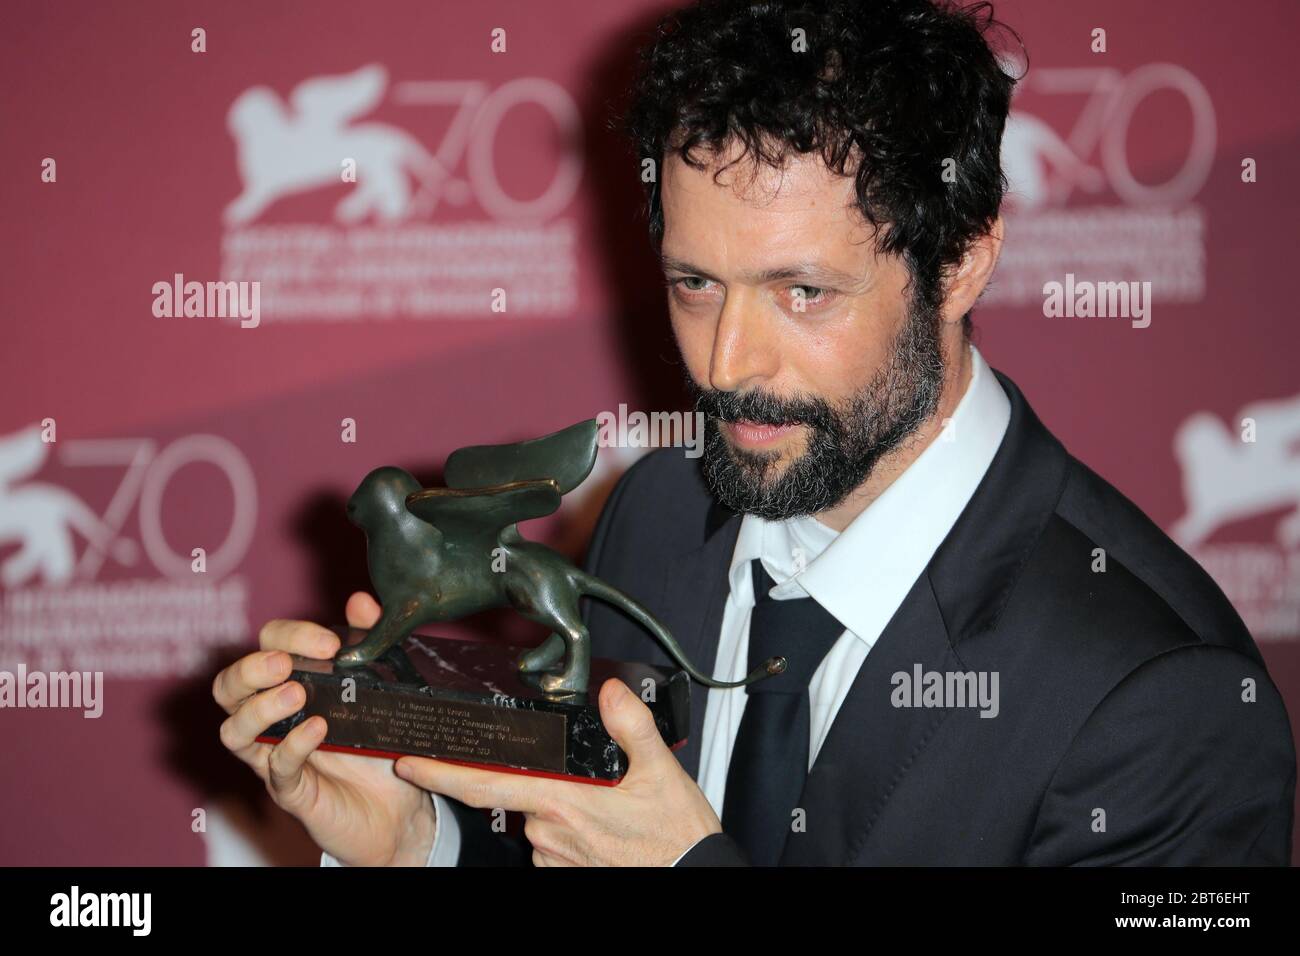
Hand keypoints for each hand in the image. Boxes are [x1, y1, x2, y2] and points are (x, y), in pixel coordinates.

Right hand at [212, 592, 436, 865]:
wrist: (401, 809)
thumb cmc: (380, 743)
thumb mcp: (382, 689)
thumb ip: (370, 644)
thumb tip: (361, 601)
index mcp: (290, 685)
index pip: (267, 647)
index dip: (290, 636)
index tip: (330, 642)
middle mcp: (273, 720)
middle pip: (228, 687)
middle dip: (250, 669)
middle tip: (285, 665)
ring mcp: (275, 757)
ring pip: (233, 731)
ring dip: (259, 708)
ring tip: (296, 694)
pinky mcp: (293, 792)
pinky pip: (276, 769)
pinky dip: (293, 746)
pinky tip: (317, 730)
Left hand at [395, 677, 719, 865]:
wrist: (691, 874)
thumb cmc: (676, 834)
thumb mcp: (661, 769)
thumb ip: (630, 724)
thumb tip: (608, 691)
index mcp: (562, 801)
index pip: (485, 783)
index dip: (442, 771)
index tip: (409, 760)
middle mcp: (548, 832)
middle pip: (519, 793)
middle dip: (539, 779)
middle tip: (590, 782)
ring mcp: (553, 857)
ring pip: (536, 816)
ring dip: (558, 804)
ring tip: (607, 806)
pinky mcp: (562, 872)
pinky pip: (551, 840)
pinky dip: (568, 827)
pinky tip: (604, 825)